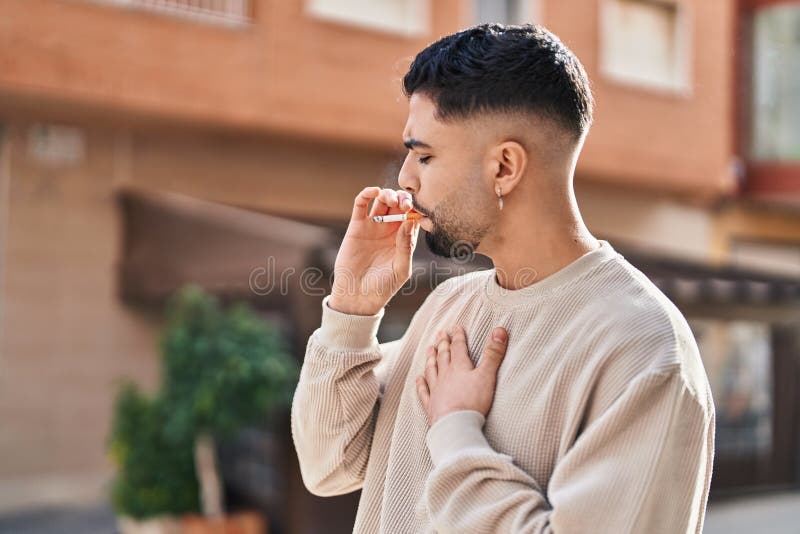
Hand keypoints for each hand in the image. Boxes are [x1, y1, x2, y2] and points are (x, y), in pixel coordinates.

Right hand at [328, 187, 424, 315]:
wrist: (357, 296)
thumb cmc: (383, 287)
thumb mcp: (401, 269)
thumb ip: (406, 246)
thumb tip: (410, 221)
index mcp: (404, 238)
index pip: (413, 216)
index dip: (416, 209)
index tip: (418, 210)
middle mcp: (389, 230)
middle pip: (398, 205)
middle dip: (403, 199)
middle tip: (404, 204)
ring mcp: (373, 226)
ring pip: (381, 201)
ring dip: (388, 194)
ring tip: (390, 200)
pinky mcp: (356, 226)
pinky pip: (361, 204)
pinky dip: (367, 194)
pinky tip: (374, 192)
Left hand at [416, 325, 508, 426]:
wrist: (455, 426)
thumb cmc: (473, 401)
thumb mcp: (487, 375)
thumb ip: (493, 354)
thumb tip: (500, 330)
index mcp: (459, 367)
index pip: (458, 348)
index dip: (458, 337)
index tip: (456, 327)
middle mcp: (445, 376)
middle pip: (443, 356)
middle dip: (443, 344)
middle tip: (440, 333)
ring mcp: (436, 390)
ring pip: (432, 370)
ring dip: (431, 358)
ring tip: (429, 349)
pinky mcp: (431, 406)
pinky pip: (424, 392)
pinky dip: (421, 384)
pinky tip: (418, 379)